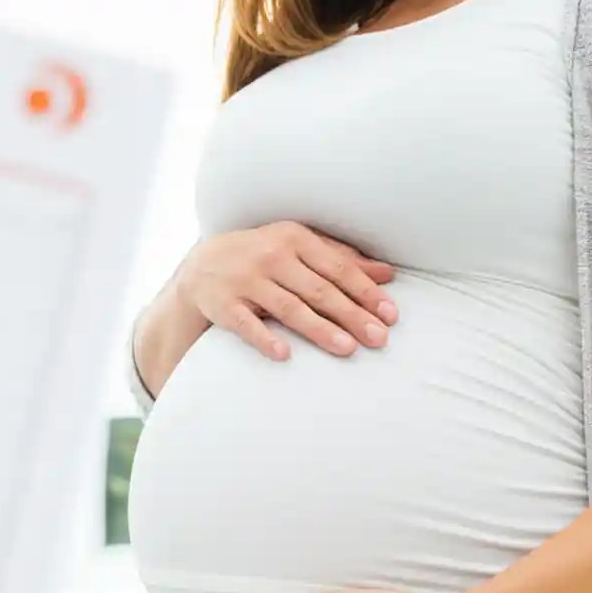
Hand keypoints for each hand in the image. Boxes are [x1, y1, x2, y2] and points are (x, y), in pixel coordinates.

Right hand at [176, 221, 398, 360]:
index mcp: (294, 238)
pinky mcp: (223, 304)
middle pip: (318, 290)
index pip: (337, 268)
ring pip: (288, 307)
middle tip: (378, 339)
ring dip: (319, 329)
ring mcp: (244, 280)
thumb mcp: (298, 248)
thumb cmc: (262, 256)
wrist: (202, 264)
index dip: (366, 292)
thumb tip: (387, 274)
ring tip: (347, 349)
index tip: (390, 315)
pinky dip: (264, 338)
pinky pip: (246, 324)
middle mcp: (270, 256)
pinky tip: (284, 354)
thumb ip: (341, 260)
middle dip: (351, 315)